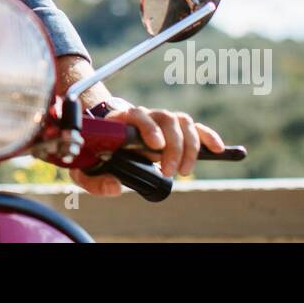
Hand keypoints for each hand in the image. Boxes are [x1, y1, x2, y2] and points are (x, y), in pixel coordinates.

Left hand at [69, 99, 225, 196]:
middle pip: (166, 119)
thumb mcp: (84, 168)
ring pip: (182, 122)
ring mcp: (160, 122)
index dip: (148, 127)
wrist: (101, 137)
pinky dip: (208, 137)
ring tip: (184, 171)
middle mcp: (144, 116)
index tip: (155, 146)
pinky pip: (195, 129)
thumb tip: (116, 188)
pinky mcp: (174, 132)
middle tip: (169, 172)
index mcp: (120, 121)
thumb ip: (94, 180)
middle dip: (173, 146)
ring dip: (189, 146)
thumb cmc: (93, 153)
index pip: (137, 114)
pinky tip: (219, 149)